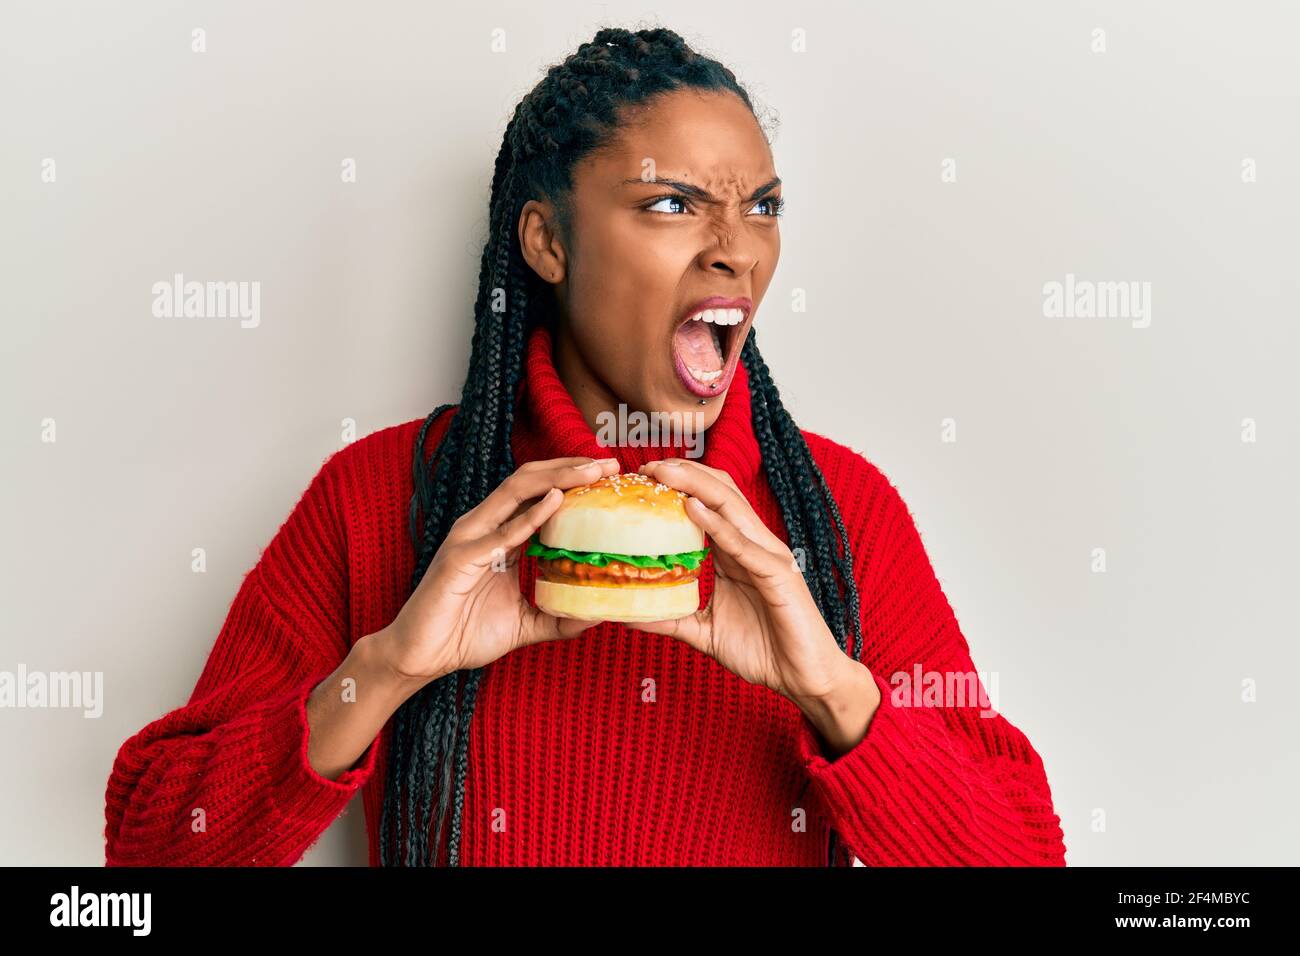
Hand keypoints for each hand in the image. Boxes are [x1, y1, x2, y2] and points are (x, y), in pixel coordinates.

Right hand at [378, 456, 621, 686]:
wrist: (422, 658)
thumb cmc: (465, 635)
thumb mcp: (526, 624)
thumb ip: (558, 618)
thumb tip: (598, 615)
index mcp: (499, 536)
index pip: (539, 494)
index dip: (572, 480)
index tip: (610, 475)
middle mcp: (485, 527)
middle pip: (531, 481)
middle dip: (570, 467)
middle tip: (609, 464)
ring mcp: (470, 538)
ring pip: (516, 491)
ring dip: (556, 478)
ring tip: (589, 471)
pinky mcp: (460, 557)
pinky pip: (501, 532)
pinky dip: (530, 515)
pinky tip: (556, 502)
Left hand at [636, 459, 874, 718]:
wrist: (804, 678)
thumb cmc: (762, 651)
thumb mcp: (703, 630)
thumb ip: (669, 618)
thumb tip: (624, 614)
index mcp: (737, 552)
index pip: (707, 504)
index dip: (678, 485)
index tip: (640, 477)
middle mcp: (753, 545)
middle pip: (719, 493)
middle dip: (684, 473)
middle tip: (647, 465)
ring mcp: (768, 556)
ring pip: (731, 506)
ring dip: (696, 485)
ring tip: (664, 472)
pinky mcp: (779, 575)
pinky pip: (743, 545)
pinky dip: (717, 524)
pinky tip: (692, 508)